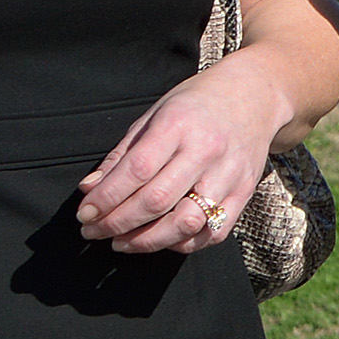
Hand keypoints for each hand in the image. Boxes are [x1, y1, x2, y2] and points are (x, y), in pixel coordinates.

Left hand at [76, 55, 288, 254]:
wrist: (254, 95)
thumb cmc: (197, 103)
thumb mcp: (155, 114)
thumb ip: (122, 154)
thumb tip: (89, 190)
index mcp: (179, 124)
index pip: (136, 170)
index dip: (106, 198)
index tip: (84, 214)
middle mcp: (206, 150)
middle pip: (157, 200)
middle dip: (117, 223)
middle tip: (94, 231)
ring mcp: (229, 174)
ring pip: (185, 223)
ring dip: (146, 241)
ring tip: (121, 242)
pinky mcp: (244, 192)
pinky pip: (212, 232)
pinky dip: (181, 243)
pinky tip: (160, 239)